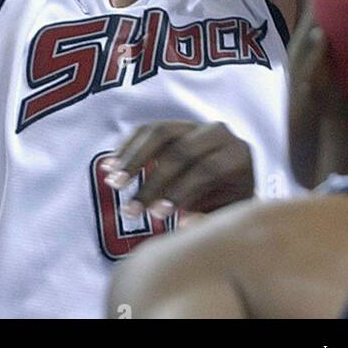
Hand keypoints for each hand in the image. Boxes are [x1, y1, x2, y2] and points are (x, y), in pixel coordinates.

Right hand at [104, 120, 254, 217]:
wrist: (232, 178)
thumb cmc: (229, 203)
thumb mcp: (228, 215)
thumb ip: (209, 220)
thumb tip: (185, 224)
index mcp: (237, 155)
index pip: (206, 169)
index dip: (180, 191)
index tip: (156, 215)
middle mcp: (218, 132)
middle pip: (180, 150)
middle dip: (151, 181)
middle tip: (130, 209)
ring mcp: (193, 124)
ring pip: (158, 132)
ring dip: (132, 159)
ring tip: (113, 183)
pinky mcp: (173, 123)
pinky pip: (145, 129)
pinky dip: (126, 148)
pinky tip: (110, 166)